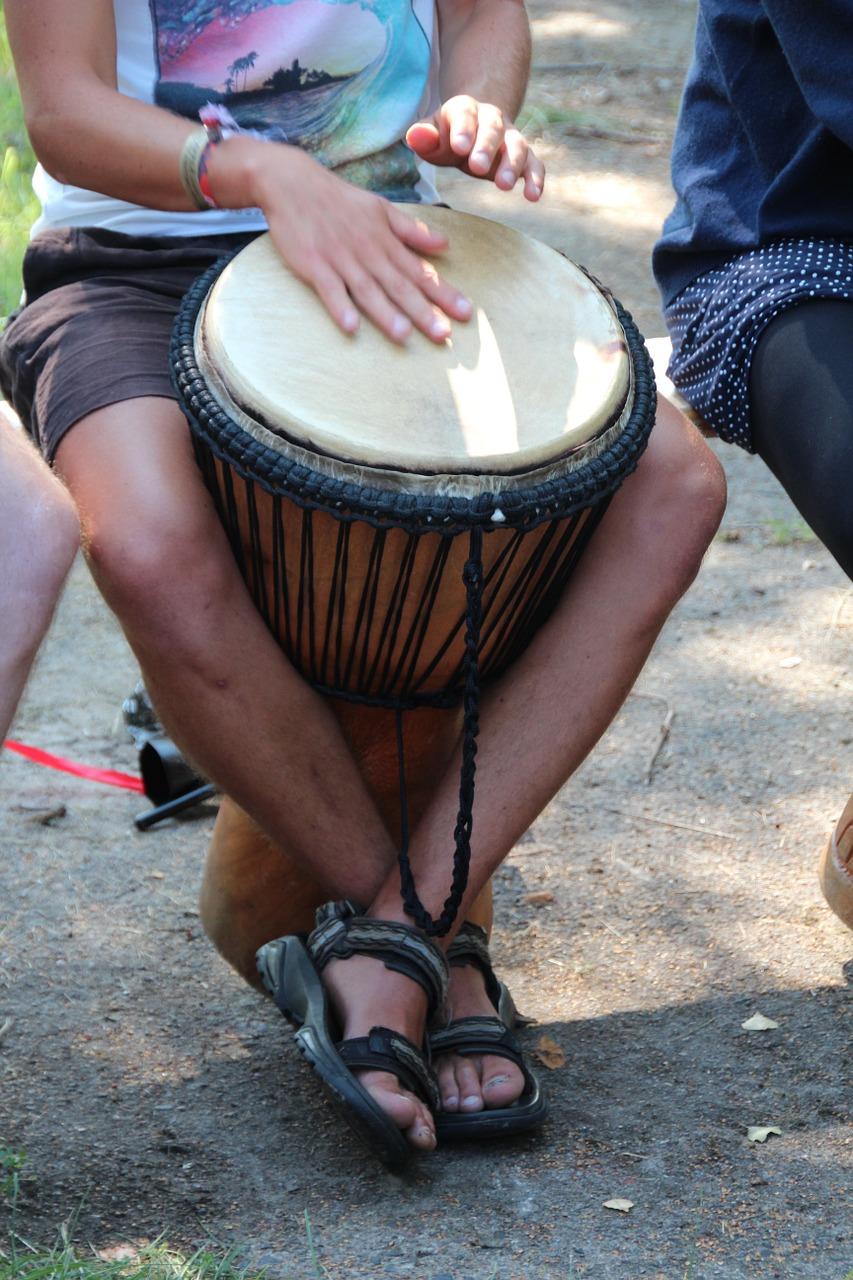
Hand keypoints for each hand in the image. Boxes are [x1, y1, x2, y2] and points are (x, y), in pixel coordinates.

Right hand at [212, 139, 471, 344]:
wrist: (293, 183)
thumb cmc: (340, 201)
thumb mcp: (381, 210)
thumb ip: (412, 231)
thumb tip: (445, 244)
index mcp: (386, 241)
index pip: (420, 272)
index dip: (443, 293)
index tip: (465, 313)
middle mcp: (369, 252)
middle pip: (399, 286)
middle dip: (423, 311)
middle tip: (444, 335)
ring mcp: (341, 259)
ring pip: (368, 290)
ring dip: (385, 313)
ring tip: (404, 336)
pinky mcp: (314, 264)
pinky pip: (329, 289)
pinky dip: (339, 306)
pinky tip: (351, 326)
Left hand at [406, 95, 543, 200]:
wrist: (476, 127)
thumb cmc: (448, 136)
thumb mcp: (432, 134)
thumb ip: (424, 137)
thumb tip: (413, 136)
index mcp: (465, 110)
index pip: (465, 115)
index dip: (463, 130)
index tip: (459, 147)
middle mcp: (492, 120)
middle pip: (493, 129)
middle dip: (486, 148)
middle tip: (477, 168)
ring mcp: (510, 138)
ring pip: (516, 146)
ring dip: (512, 165)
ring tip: (504, 186)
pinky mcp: (524, 157)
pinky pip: (534, 164)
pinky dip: (536, 178)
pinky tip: (533, 196)